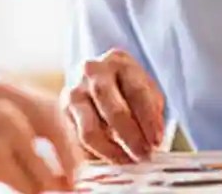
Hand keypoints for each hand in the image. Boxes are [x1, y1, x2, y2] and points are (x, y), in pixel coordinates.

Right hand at [0, 75, 79, 192]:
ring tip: (52, 191)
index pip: (48, 103)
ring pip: (39, 154)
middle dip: (68, 154)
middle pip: (52, 122)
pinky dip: (31, 190)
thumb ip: (3, 110)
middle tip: (72, 178)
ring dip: (49, 178)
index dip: (65, 133)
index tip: (72, 155)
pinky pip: (22, 178)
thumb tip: (41, 139)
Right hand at [62, 49, 165, 163]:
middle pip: (112, 109)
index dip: (149, 120)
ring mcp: (74, 90)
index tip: (157, 142)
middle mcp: (92, 71)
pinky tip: (115, 157)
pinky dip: (101, 153)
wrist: (95, 79)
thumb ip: (151, 111)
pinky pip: (81, 139)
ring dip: (113, 151)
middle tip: (144, 155)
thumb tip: (153, 142)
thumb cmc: (127, 87)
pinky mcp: (64, 110)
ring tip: (129, 160)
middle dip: (130, 137)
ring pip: (90, 130)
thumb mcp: (145, 90)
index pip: (137, 92)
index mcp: (118, 61)